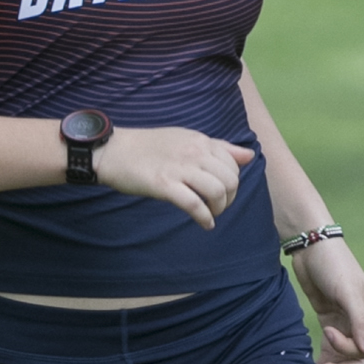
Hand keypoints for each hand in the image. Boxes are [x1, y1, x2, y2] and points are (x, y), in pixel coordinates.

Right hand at [93, 127, 255, 229]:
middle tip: (217, 206)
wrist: (113, 150)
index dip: (233, 183)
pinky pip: (194, 204)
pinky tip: (205, 224)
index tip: (222, 193)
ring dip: (219, 208)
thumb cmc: (149, 147)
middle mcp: (194, 152)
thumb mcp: (187, 139)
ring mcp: (179, 168)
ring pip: (217, 191)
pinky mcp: (164, 184)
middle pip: (230, 180)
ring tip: (211, 214)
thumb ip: (219, 147)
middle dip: (229, 198)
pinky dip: (205, 218)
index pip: (233, 164)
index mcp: (200, 141)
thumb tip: (249, 155)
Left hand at [289, 237, 363, 363]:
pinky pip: (330, 346)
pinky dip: (323, 356)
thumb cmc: (333, 265)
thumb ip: (359, 322)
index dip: (347, 353)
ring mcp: (344, 322)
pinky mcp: (329, 319)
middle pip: (356, 358)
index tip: (327, 333)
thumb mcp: (347, 292)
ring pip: (342, 355)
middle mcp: (361, 322)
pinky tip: (311, 363)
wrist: (311, 246)